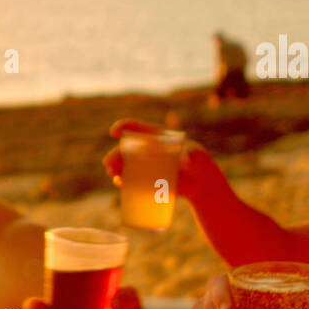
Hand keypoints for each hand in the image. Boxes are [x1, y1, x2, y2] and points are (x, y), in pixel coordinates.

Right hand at [101, 118, 215, 202]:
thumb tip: (184, 161)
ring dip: (116, 168)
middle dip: (116, 154)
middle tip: (109, 163)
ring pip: (125, 164)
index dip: (123, 127)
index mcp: (155, 136)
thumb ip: (192, 156)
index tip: (114, 131)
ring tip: (112, 173)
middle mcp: (147, 149)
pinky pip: (131, 179)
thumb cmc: (198, 163)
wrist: (200, 182)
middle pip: (127, 149)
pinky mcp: (146, 179)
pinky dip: (123, 180)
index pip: (136, 128)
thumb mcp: (196, 156)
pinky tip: (119, 182)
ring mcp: (145, 165)